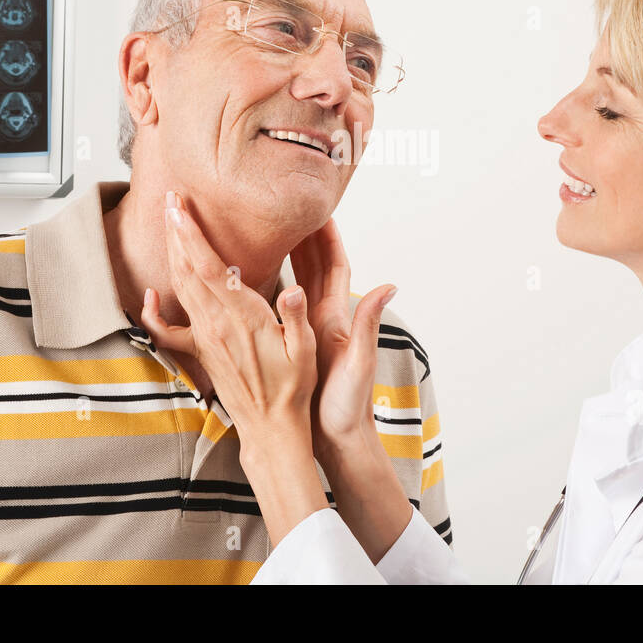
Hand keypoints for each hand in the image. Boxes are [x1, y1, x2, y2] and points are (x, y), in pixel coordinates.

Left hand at [140, 191, 316, 456]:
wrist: (271, 428)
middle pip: (187, 269)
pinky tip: (149, 294)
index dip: (193, 235)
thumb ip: (298, 317)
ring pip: (179, 287)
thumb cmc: (293, 388)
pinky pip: (167, 329)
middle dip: (176, 231)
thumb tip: (296, 291)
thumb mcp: (306, 351)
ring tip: (168, 223)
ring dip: (171, 253)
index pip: (211, 268)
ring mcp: (204, 337)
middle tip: (170, 198)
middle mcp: (216, 325)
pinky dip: (153, 310)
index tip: (181, 208)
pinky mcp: (200, 350)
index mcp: (243, 319)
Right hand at [290, 218, 396, 457]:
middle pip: (312, 265)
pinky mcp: (292, 343)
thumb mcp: (359, 363)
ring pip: (293, 280)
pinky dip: (268, 282)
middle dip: (302, 233)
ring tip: (266, 225)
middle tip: (286, 203)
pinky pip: (277, 303)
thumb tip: (390, 285)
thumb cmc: (348, 406)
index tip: (319, 206)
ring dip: (285, 252)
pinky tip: (252, 271)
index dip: (328, 236)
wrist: (336, 440)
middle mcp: (322, 318)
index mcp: (336, 318)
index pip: (334, 266)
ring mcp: (306, 329)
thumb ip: (370, 324)